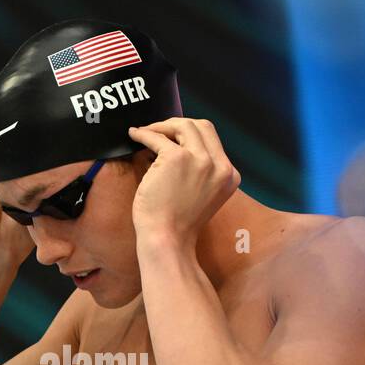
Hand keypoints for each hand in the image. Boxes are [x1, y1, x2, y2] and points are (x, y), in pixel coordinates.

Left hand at [126, 118, 240, 248]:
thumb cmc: (177, 223)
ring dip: (161, 126)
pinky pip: (157, 137)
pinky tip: (135, 135)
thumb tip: (178, 143)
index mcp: (229, 175)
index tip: (174, 137)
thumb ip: (202, 171)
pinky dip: (144, 133)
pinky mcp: (177, 158)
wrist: (167, 240)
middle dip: (178, 124)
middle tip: (159, 131)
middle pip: (202, 126)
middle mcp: (219, 165)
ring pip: (183, 125)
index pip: (213, 140)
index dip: (191, 134)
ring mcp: (200, 160)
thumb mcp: (203, 194)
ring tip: (146, 132)